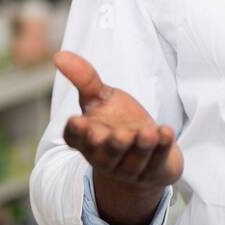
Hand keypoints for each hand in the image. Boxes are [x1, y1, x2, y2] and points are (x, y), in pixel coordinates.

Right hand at [55, 50, 183, 224]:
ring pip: (134, 160)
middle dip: (112, 146)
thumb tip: (59, 55)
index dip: (76, 132)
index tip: (77, 121)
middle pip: (106, 155)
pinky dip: (163, 147)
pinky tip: (166, 132)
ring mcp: (130, 168)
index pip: (75, 139)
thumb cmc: (116, 120)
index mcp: (87, 140)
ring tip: (148, 132)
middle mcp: (106, 157)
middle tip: (117, 135)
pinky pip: (158, 160)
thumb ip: (84, 79)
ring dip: (141, 147)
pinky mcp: (155, 169)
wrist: (146, 148)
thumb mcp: (99, 98)